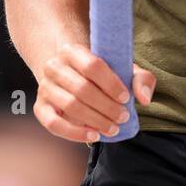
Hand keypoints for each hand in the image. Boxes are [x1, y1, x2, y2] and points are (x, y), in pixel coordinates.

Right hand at [33, 43, 156, 142]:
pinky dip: (74, 133)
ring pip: (70, 106)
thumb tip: (144, 98)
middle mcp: (54, 66)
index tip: (126, 98)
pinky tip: (94, 135)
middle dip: (106, 107)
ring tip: (113, 128)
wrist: (70, 75)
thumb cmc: (101, 74)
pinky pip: (53, 123)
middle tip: (123, 117)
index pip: (92, 66)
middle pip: (82, 89)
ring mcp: (45, 87)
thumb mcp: (122, 69)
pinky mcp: (40, 107)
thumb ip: (140, 78)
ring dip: (95, 120)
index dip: (111, 84)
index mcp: (72, 50)